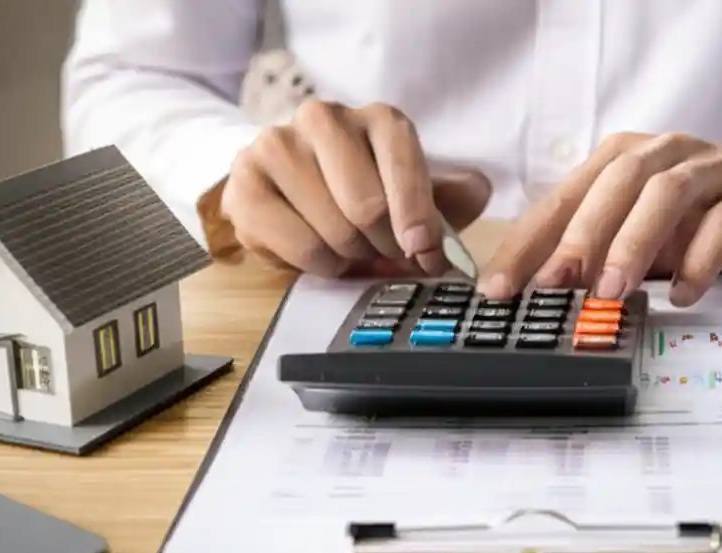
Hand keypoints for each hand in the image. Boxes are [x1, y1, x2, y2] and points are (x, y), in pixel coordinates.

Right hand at [217, 100, 490, 276]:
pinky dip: (320, 265)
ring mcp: (277, 146)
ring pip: (331, 230)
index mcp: (376, 118)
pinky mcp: (245, 185)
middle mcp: (323, 119)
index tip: (423, 249)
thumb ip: (452, 196)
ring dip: (352, 256)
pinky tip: (322, 253)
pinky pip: (297, 246)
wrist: (295, 194)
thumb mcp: (416, 195)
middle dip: (385, 246)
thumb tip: (477, 192)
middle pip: (365, 205)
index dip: (416, 211)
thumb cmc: (366, 195)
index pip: (401, 156)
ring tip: (353, 250)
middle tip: (388, 257)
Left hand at [478, 132, 721, 304]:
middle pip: (615, 183)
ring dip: (634, 243)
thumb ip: (604, 256)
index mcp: (626, 159)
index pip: (566, 196)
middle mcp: (666, 152)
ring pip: (667, 194)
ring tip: (612, 290)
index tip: (500, 287)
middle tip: (553, 285)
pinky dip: (701, 257)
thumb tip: (548, 300)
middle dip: (578, 236)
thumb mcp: (649, 235)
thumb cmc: (710, 216)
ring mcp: (715, 167)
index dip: (530, 241)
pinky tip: (684, 293)